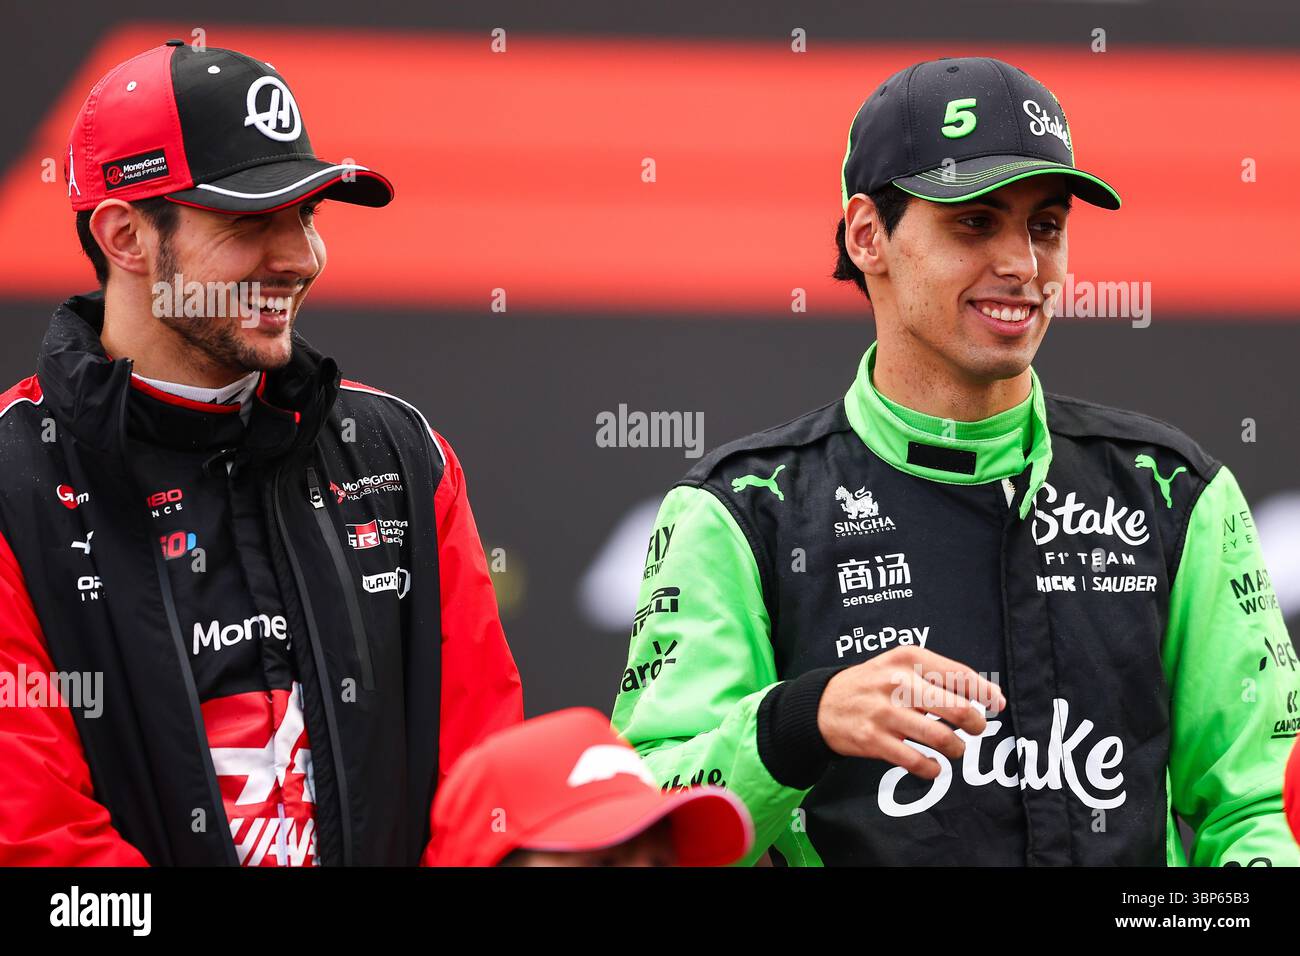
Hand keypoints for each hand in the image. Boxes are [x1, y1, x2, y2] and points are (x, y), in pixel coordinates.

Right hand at [816, 646, 1005, 778]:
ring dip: (956, 748)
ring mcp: (884, 712)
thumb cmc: (872, 684)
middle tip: (976, 729)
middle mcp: (897, 682)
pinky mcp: (873, 740)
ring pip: (940, 738)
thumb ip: (939, 675)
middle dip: (974, 723)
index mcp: (908, 659)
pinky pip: (916, 761)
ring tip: (955, 749)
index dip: (985, 692)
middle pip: (955, 708)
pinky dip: (932, 768)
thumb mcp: (900, 665)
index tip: (997, 704)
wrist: (823, 704)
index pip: (958, 675)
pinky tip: (934, 766)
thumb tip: (988, 695)